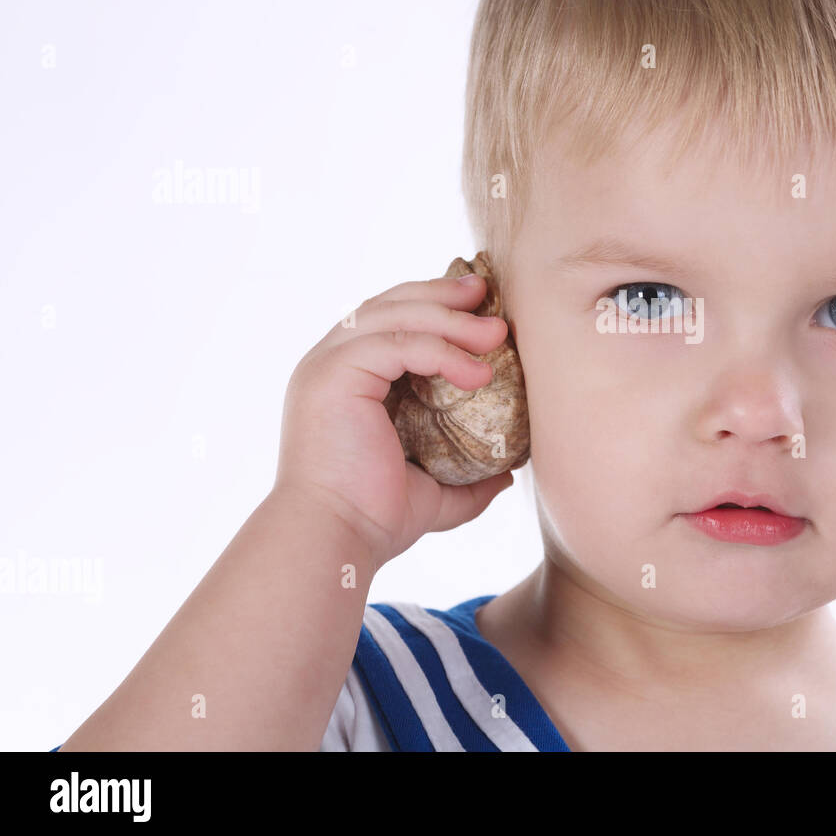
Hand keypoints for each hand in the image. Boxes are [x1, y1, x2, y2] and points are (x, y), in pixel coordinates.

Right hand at [272, 273, 515, 566]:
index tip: (480, 305)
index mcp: (346, 379)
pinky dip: (441, 350)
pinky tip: (477, 374)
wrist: (338, 539)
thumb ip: (468, 479)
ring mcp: (327, 365)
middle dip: (443, 296)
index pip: (390, 320)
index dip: (434, 305)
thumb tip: (508, 474)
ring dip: (451, 319)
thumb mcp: (433, 492)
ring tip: (497, 334)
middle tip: (487, 296)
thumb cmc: (374, 519)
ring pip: (396, 315)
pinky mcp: (334, 375)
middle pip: (390, 304)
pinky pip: (397, 343)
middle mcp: (330, 363)